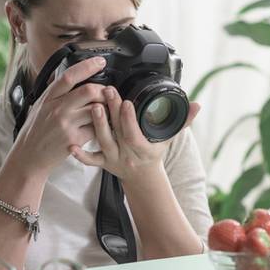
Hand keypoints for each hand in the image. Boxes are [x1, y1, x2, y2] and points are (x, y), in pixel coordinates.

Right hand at [3, 56, 109, 177]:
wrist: (28, 156)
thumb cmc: (35, 131)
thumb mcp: (40, 106)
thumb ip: (55, 93)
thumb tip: (70, 76)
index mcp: (48, 97)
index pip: (69, 76)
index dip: (87, 66)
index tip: (100, 62)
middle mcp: (57, 109)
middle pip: (88, 91)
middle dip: (103, 90)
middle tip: (108, 93)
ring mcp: (65, 124)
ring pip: (96, 110)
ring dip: (106, 109)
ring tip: (107, 110)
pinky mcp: (74, 140)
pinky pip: (95, 129)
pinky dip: (101, 127)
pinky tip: (101, 126)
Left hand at [70, 86, 199, 181]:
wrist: (142, 177)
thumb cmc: (154, 153)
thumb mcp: (170, 138)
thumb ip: (183, 120)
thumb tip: (197, 105)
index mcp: (144, 149)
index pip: (135, 134)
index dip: (130, 119)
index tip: (127, 101)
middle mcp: (127, 154)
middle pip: (118, 134)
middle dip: (112, 112)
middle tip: (107, 92)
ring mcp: (113, 159)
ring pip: (103, 143)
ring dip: (97, 125)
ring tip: (94, 106)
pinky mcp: (102, 162)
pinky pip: (90, 160)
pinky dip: (80, 154)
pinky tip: (72, 144)